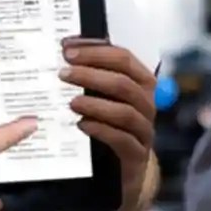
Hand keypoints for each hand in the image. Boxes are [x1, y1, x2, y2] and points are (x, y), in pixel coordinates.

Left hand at [60, 38, 156, 210]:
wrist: (122, 163)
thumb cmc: (111, 120)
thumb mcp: (103, 93)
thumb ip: (91, 71)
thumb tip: (66, 48)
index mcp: (141, 81)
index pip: (123, 58)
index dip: (95, 52)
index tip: (68, 51)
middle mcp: (146, 103)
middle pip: (123, 83)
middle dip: (91, 75)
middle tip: (64, 74)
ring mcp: (144, 129)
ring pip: (125, 112)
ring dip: (96, 104)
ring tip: (71, 102)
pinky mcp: (136, 153)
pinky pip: (122, 140)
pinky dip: (101, 130)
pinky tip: (81, 125)